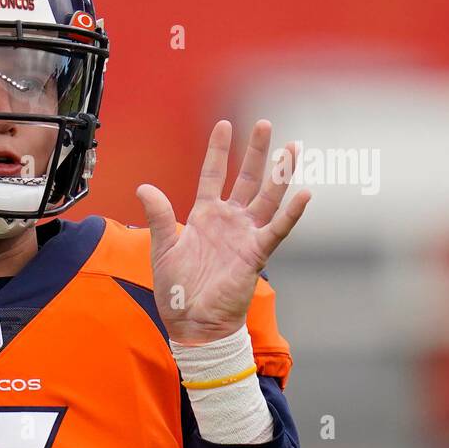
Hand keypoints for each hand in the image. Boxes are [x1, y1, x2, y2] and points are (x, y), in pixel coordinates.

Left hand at [136, 120, 309, 343]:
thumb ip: (159, 217)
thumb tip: (144, 188)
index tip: (225, 125)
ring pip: (267, 198)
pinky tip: (304, 193)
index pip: (213, 175)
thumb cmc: (177, 292)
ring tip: (292, 148)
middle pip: (247, 179)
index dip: (219, 151)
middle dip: (257, 152)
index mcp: (204, 216)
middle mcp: (228, 221)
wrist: (192, 323)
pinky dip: (291, 213)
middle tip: (266, 124)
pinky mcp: (255, 254)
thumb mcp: (162, 249)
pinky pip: (277, 230)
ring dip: (280, 174)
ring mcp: (244, 235)